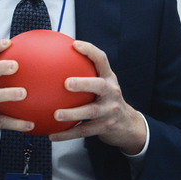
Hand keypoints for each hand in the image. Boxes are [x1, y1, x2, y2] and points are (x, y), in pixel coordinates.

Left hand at [49, 40, 146, 154]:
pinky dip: (67, 134)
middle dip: (84, 83)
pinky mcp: (105, 127)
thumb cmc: (107, 100)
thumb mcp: (103, 84)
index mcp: (109, 78)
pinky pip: (84, 131)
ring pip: (91, 112)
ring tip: (56, 114)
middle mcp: (112, 92)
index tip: (75, 44)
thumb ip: (86, 74)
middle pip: (99, 86)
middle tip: (66, 83)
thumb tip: (55, 60)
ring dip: (72, 113)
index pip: (102, 60)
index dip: (90, 51)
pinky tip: (52, 135)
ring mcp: (110, 110)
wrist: (128, 125)